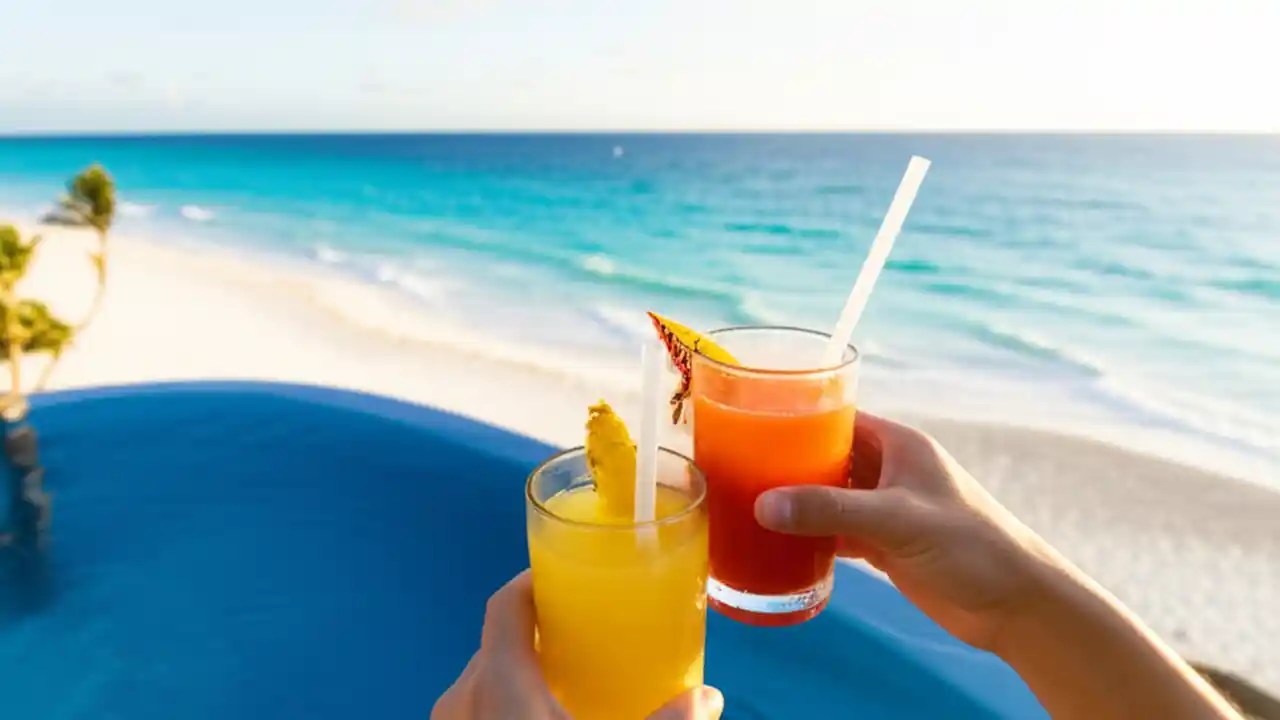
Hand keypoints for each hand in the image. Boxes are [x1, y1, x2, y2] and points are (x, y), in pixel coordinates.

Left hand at [432, 570, 723, 719]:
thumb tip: (708, 700)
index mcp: (498, 681)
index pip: (503, 607)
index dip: (531, 582)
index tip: (565, 577)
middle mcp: (461, 699)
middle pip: (495, 647)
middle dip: (537, 638)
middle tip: (581, 641)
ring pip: (482, 687)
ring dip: (519, 679)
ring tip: (564, 690)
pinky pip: (475, 717)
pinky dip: (503, 712)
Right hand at [754, 412, 1058, 651]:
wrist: (1015, 604)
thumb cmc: (970, 546)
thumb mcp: (897, 520)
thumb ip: (831, 511)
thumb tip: (764, 505)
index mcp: (898, 445)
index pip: (837, 417)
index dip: (797, 418)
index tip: (751, 424)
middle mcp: (889, 470)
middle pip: (826, 456)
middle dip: (787, 463)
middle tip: (737, 469)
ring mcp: (886, 508)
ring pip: (828, 496)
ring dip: (796, 503)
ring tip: (746, 505)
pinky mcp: (885, 544)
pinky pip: (837, 532)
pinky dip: (811, 537)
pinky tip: (779, 545)